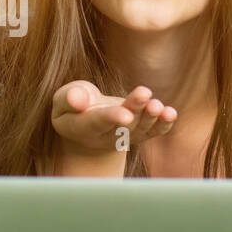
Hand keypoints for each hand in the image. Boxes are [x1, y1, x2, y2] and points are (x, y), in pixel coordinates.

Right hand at [50, 80, 177, 155]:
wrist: (86, 126)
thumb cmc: (71, 109)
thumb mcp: (61, 102)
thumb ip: (68, 99)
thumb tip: (78, 99)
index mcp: (83, 127)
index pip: (98, 122)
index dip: (112, 118)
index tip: (125, 115)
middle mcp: (106, 136)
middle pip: (122, 125)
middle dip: (135, 110)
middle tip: (145, 95)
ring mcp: (125, 136)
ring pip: (140, 129)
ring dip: (151, 117)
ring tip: (157, 105)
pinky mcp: (139, 132)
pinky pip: (153, 131)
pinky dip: (163, 124)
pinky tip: (170, 113)